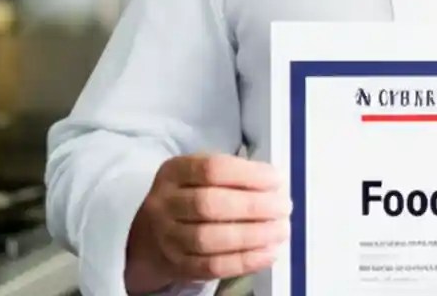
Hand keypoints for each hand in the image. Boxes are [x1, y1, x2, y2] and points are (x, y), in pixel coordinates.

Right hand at [124, 154, 291, 292]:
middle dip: (254, 207)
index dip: (249, 175)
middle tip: (284, 207)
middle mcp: (164, 203)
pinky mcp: (177, 266)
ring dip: (253, 236)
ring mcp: (167, 237)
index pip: (212, 169)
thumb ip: (235, 174)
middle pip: (209, 205)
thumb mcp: (202, 173)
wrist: (152, 234)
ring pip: (209, 239)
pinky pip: (211, 267)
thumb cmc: (191, 195)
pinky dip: (245, 261)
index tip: (278, 180)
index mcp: (174, 171)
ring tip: (281, 230)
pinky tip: (269, 252)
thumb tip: (276, 184)